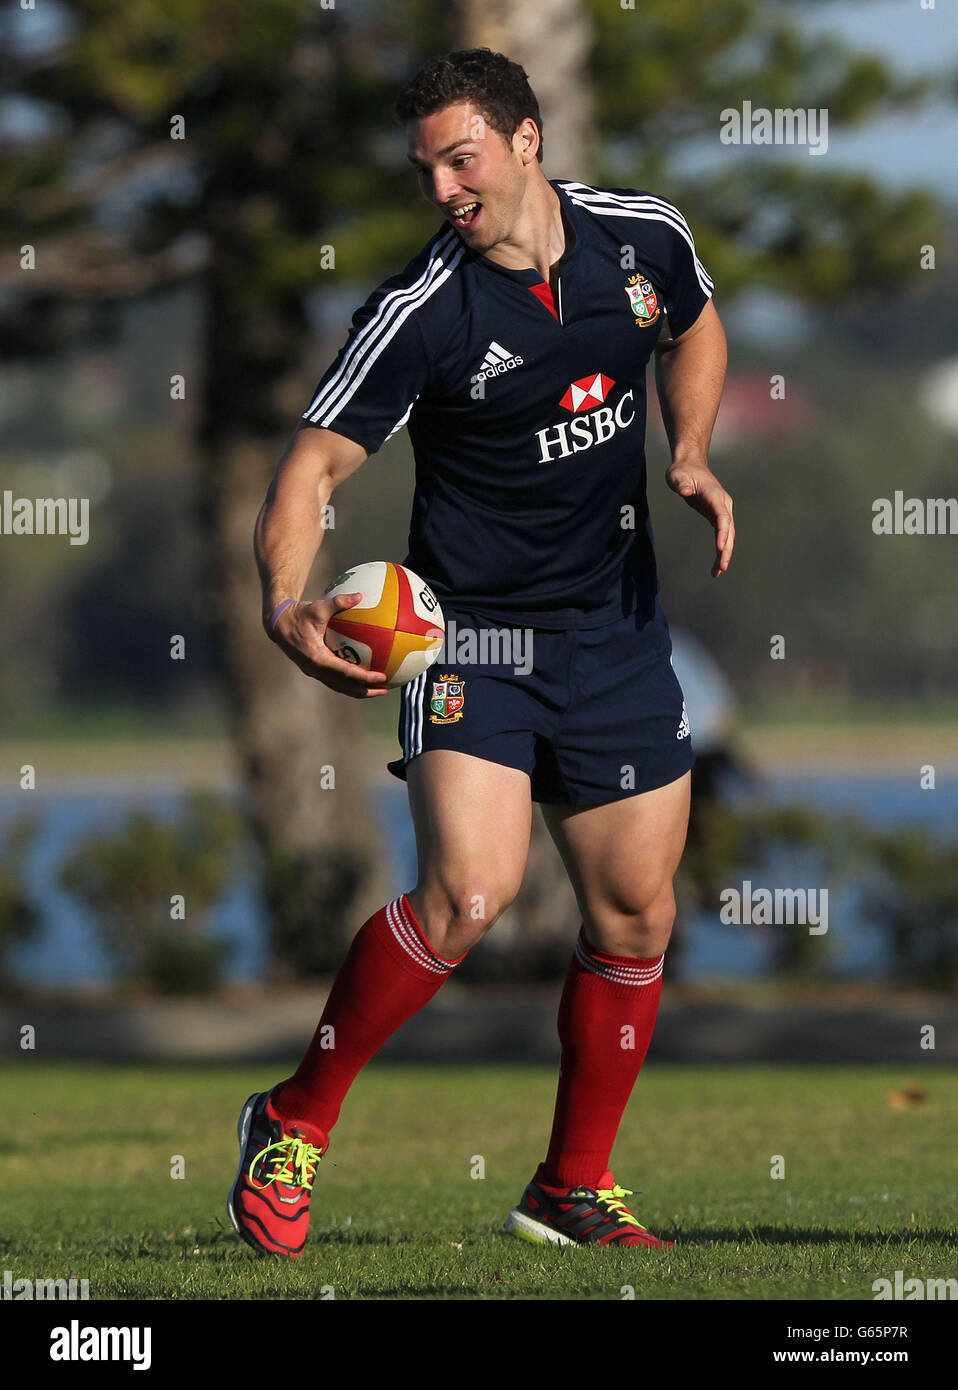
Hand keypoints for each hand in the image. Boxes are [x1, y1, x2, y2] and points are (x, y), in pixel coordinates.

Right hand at [268, 593, 389, 697]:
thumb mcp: (318, 607)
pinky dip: (350, 681)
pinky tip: (363, 675)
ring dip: (359, 690)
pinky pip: (336, 680)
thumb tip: (359, 595)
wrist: (279, 624)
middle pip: (346, 687)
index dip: (366, 677)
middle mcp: (316, 670)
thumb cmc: (299, 614)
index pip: (347, 673)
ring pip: (340, 687)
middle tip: (386, 689)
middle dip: (366, 691)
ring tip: (378, 689)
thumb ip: (339, 601)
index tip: (383, 677)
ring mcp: (315, 672)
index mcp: (318, 659)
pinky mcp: (315, 670)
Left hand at [666, 460, 734, 577]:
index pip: (722, 516)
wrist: (690, 465)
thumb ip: (682, 484)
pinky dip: (720, 550)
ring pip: (727, 535)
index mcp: (715, 495)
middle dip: (726, 549)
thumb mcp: (677, 476)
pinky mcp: (716, 515)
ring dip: (724, 554)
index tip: (720, 547)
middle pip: (728, 529)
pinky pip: (721, 535)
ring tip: (717, 572)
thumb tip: (685, 492)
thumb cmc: (682, 471)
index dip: (722, 532)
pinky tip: (715, 566)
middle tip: (721, 568)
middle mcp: (723, 504)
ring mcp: (722, 510)